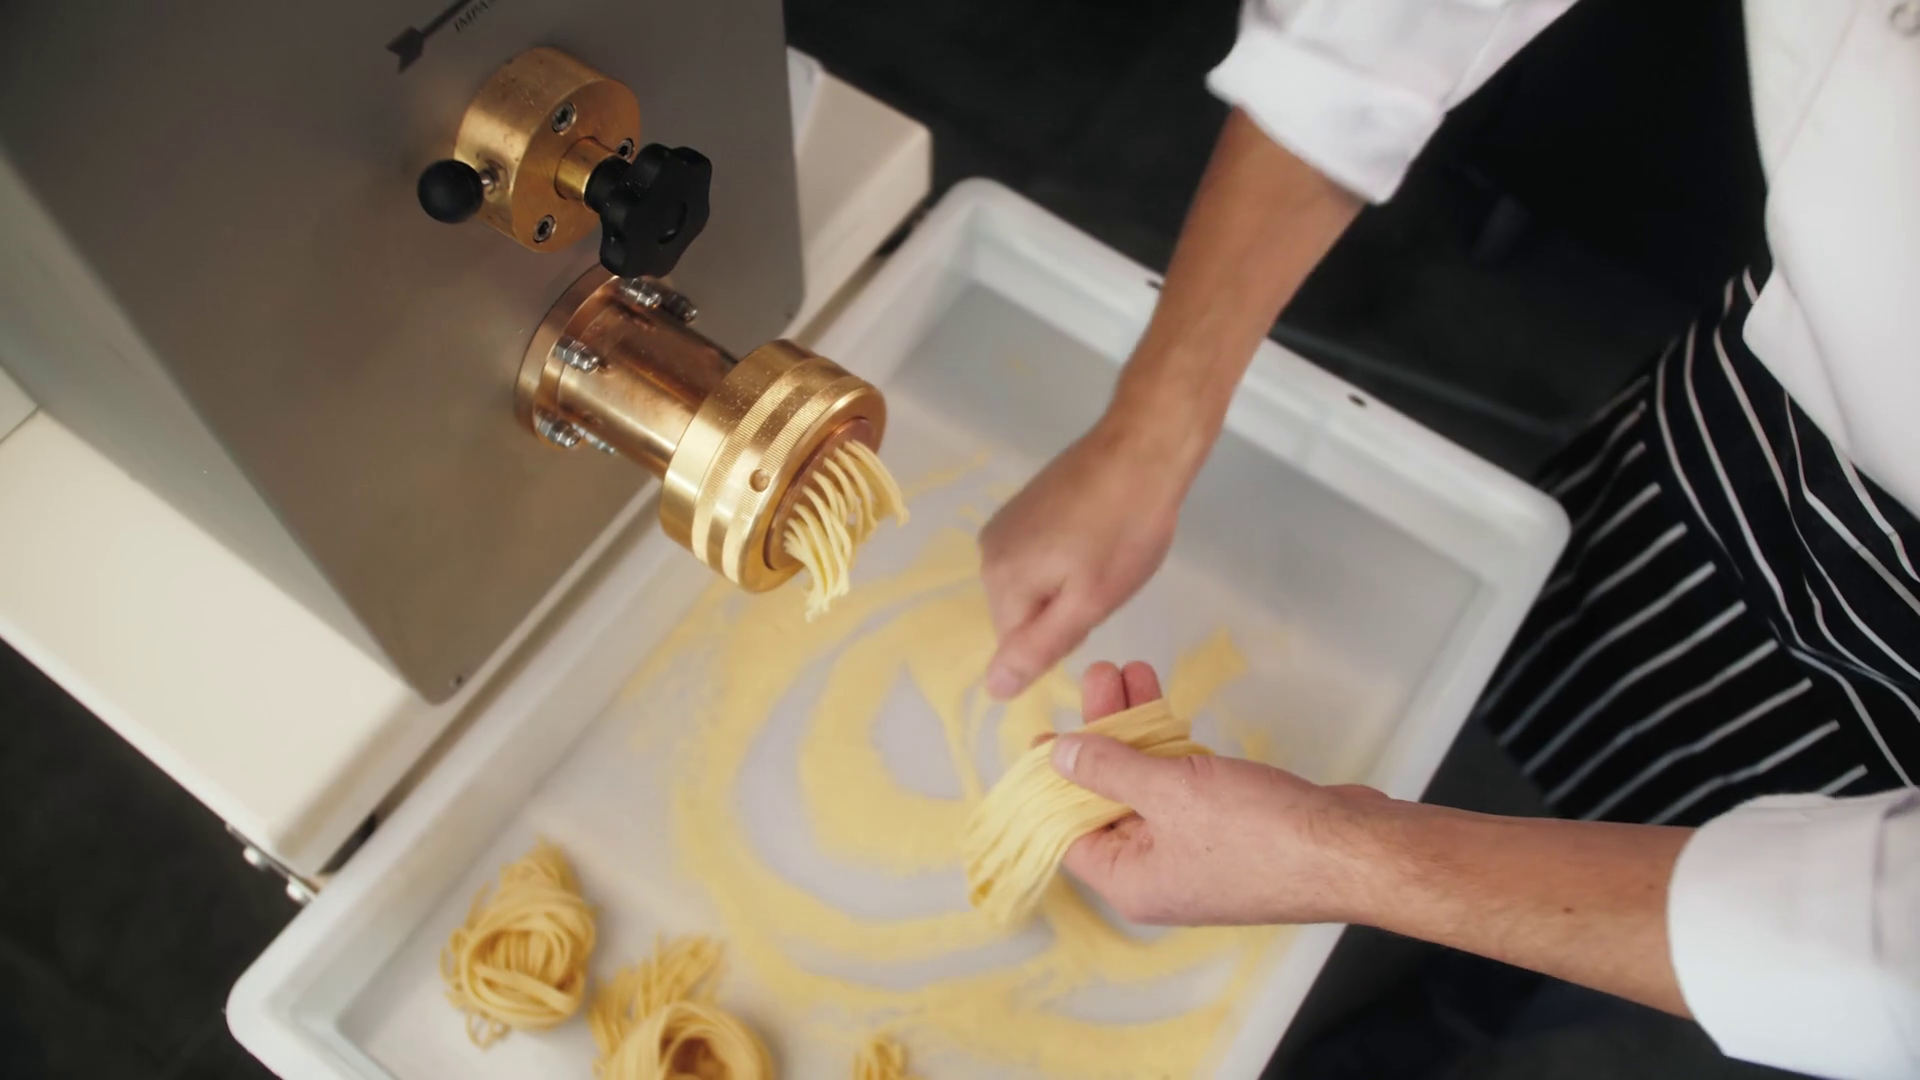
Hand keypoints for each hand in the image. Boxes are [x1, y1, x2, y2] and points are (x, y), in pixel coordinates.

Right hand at [979, 414, 1199, 699]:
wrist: (1143, 448)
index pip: (1018, 645)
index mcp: (999, 579)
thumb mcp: (1088, 602)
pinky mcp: (1025, 506)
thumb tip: (992, 690)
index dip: (1065, 634)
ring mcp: (1004, 524)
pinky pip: (1040, 556)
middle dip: (1064, 609)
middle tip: (1105, 578)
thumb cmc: (1124, 531)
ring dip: (1068, 583)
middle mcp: (987, 552)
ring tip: (1104, 554)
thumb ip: (1038, 649)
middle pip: (1022, 615)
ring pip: (1034, 586)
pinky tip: (1096, 535)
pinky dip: (1068, 557)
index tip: (1094, 600)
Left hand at [1052, 661, 1390, 925]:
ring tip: (1127, 672)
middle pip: (1108, 800)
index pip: (1068, 831)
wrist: (1352, 850)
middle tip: (1098, 678)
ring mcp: (1196, 854)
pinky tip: (1163, 706)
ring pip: (1149, 785)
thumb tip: (1056, 757)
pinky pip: (1185, 786)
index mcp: (1130, 881)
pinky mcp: (1231, 831)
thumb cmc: (1260, 833)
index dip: (1052, 780)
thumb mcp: (1170, 792)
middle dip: (1102, 735)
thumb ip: (1108, 769)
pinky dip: (1173, 747)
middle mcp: (1157, 874)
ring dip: (1138, 729)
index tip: (1044, 733)